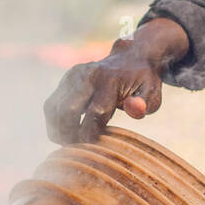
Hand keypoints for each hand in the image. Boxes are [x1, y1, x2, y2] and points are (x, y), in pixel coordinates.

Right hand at [43, 18, 188, 143]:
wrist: (132, 56)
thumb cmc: (143, 82)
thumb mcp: (152, 93)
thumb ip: (145, 104)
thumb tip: (135, 110)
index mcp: (110, 81)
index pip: (95, 113)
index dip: (91, 134)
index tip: (94, 145)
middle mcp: (88, 76)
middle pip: (68, 110)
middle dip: (69, 134)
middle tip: (77, 148)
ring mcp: (74, 75)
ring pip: (53, 108)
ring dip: (57, 130)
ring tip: (67, 142)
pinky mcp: (66, 78)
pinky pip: (51, 104)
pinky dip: (54, 121)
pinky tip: (64, 131)